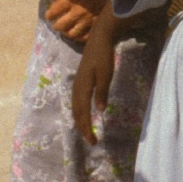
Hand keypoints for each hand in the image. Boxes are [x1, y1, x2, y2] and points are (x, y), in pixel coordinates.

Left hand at [46, 0, 107, 41]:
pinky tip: (80, 33)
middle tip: (58, 22)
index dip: (50, 14)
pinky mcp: (97, 26)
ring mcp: (87, 21)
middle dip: (57, 25)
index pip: (52, 13)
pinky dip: (81, 37)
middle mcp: (76, 12)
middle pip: (59, 26)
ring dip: (68, 32)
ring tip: (68, 29)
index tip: (50, 14)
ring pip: (71, 34)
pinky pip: (85, 37)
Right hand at [71, 15, 117, 142]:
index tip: (93, 140)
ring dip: (80, 121)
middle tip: (91, 141)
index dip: (87, 128)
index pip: (83, 113)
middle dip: (83, 128)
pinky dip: (80, 113)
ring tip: (87, 132)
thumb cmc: (104, 56)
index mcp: (83, 87)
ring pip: (75, 108)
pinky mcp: (80, 82)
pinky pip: (77, 102)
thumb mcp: (106, 74)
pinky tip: (85, 115)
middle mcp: (77, 88)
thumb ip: (103, 92)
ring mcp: (77, 85)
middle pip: (77, 113)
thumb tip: (100, 110)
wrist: (98, 40)